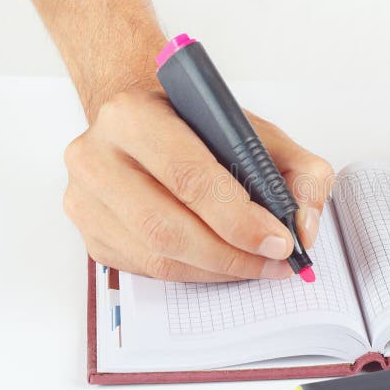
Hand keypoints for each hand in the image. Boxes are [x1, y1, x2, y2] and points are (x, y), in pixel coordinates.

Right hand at [64, 89, 332, 281]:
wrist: (143, 119)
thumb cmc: (195, 124)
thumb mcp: (255, 130)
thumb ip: (298, 169)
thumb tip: (304, 227)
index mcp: (133, 115)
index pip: (189, 177)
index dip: (238, 218)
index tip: (278, 240)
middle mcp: (96, 155)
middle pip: (167, 226)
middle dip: (231, 254)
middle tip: (272, 262)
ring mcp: (85, 198)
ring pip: (156, 255)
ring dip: (215, 270)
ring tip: (256, 267)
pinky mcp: (90, 232)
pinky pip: (146, 268)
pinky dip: (193, 273)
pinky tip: (222, 264)